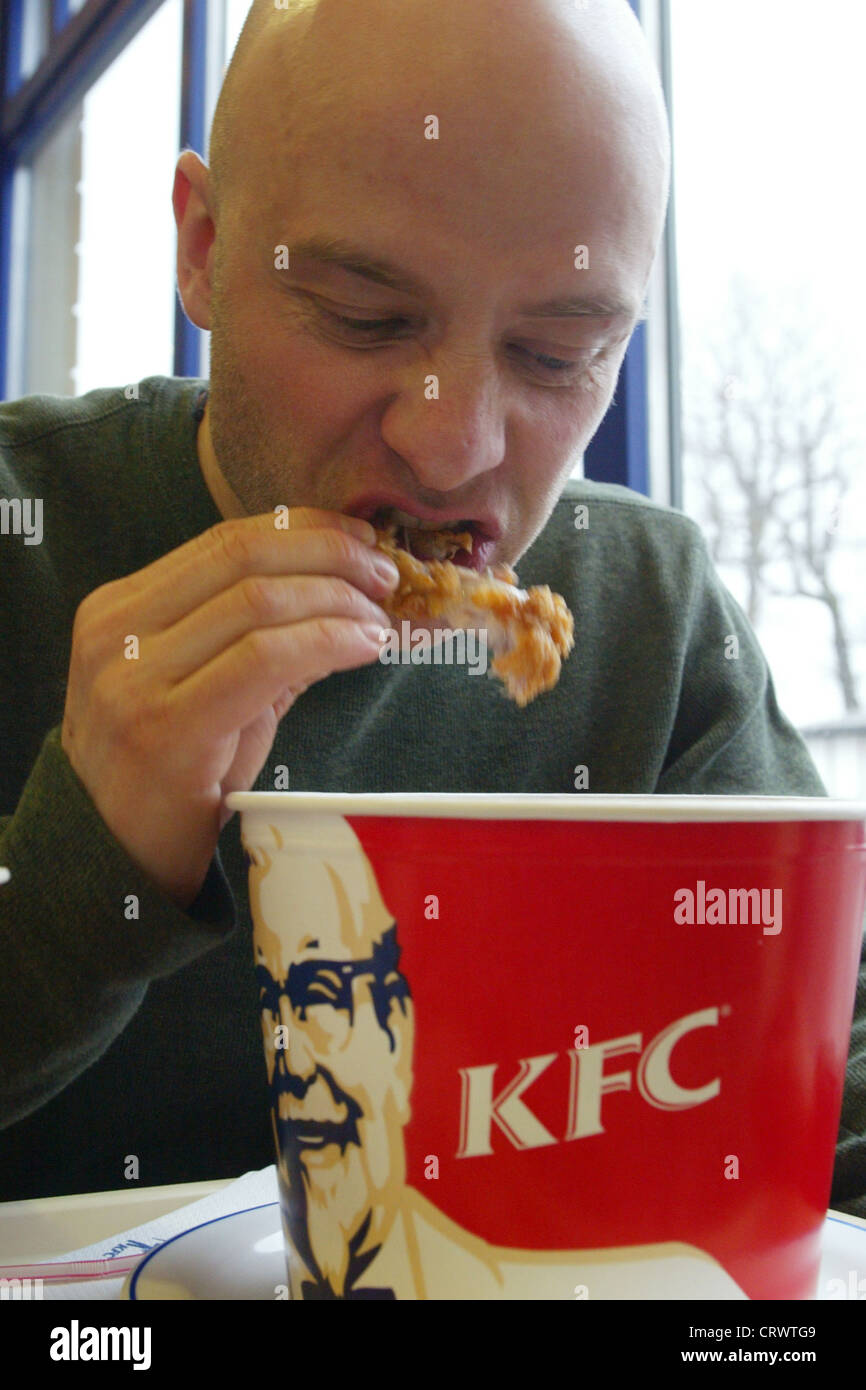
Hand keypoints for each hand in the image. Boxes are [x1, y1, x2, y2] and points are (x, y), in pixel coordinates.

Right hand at [61, 510, 397, 906]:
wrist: (112, 862)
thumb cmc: (169, 779)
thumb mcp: (211, 694)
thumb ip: (265, 643)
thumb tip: (351, 601)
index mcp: (119, 609)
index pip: (224, 540)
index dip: (307, 531)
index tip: (362, 543)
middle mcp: (117, 631)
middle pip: (243, 557)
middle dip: (331, 556)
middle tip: (387, 578)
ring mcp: (133, 676)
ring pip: (258, 602)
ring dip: (339, 603)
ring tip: (383, 624)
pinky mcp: (165, 725)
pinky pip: (263, 657)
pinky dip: (328, 641)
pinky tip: (365, 648)